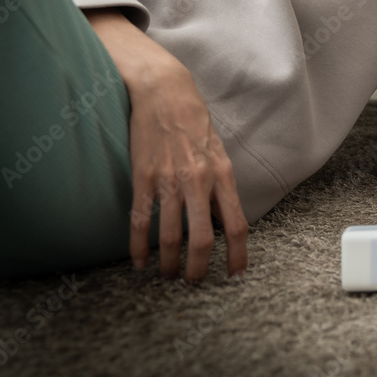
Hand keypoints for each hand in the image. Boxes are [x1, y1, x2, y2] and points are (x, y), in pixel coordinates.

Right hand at [85, 10, 248, 280]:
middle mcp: (198, 181)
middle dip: (198, 269)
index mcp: (222, 175)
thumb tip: (222, 220)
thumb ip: (221, 186)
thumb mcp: (218, 153)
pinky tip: (139, 262)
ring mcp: (169, 181)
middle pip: (202, 239)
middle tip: (194, 283)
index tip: (234, 274)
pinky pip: (141, 221)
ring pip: (170, 236)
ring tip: (168, 277)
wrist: (165, 92)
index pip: (236, 225)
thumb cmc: (194, 123)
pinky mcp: (143, 178)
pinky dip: (138, 247)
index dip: (237, 255)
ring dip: (170, 264)